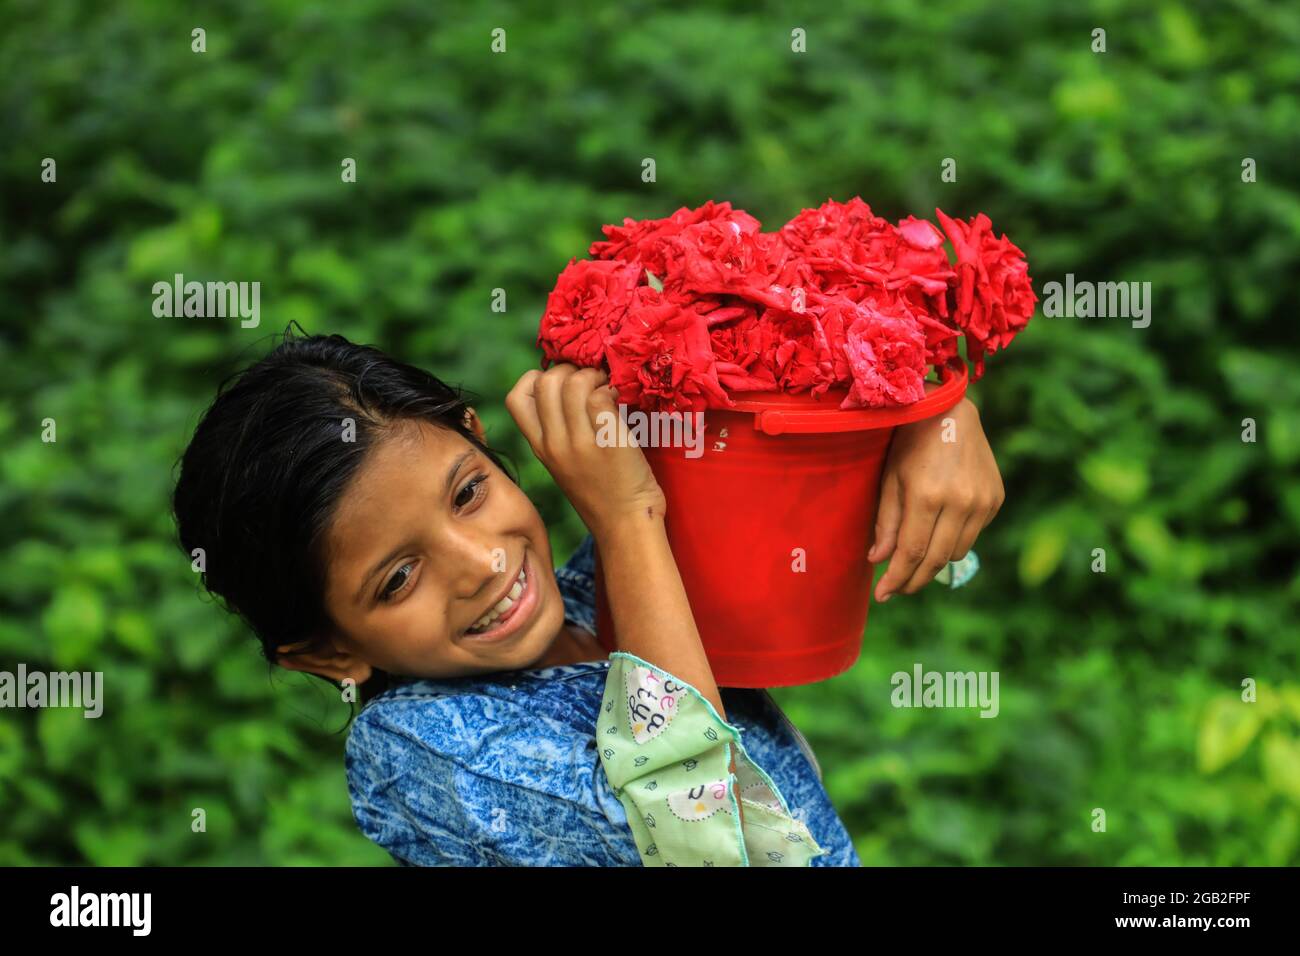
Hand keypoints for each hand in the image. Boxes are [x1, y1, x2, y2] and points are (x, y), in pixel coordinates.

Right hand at [505, 364, 665, 538]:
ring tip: (608, 389)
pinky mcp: (607, 442)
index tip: (562, 384)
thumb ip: (559, 432)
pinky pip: (601, 396)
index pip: (515, 398)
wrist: (626, 525)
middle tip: (593, 382)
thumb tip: (569, 388)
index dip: (538, 378)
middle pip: (547, 380)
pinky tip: (620, 402)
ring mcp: (580, 443)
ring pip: (574, 383)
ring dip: (595, 377)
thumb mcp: (565, 464)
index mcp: (540, 447)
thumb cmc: (602, 494)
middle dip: (571, 370)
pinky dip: (611, 390)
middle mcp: (554, 443)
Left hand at [867, 395, 1003, 601]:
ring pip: (956, 552)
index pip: (911, 552)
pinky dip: (953, 541)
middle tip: (896, 590)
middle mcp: (961, 502)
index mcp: (928, 496)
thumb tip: (879, 561)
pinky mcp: (995, 499)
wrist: (950, 410)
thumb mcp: (890, 478)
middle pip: (936, 560)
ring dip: (934, 563)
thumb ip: (886, 523)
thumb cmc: (910, 441)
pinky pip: (972, 534)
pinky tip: (937, 534)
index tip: (882, 596)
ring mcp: (983, 501)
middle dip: (914, 580)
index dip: (896, 579)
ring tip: (913, 563)